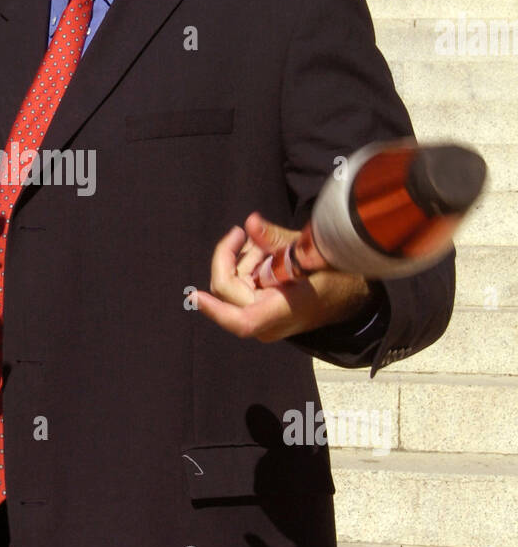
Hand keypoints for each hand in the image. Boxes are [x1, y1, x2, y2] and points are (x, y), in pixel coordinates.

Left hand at [189, 211, 374, 342]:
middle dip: (232, 256)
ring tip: (268, 247)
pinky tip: (265, 256)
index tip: (195, 296)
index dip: (216, 311)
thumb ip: (278, 240)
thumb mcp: (313, 253)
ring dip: (241, 260)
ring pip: (230, 286)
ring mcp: (261, 321)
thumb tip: (250, 223)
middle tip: (244, 234)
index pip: (242, 321)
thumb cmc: (336, 277)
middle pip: (228, 289)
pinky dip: (245, 267)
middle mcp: (268, 323)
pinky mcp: (258, 313)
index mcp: (284, 311)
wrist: (351, 297)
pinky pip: (238, 288)